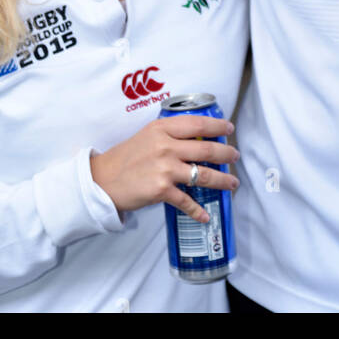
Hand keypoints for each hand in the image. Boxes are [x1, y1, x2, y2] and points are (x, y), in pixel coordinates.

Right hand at [90, 114, 239, 220]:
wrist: (103, 180)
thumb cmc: (125, 157)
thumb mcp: (147, 135)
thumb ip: (170, 135)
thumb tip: (197, 139)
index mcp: (162, 128)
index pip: (196, 123)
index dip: (216, 125)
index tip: (229, 127)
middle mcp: (166, 145)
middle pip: (206, 148)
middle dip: (226, 153)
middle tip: (235, 155)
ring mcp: (165, 168)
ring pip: (203, 174)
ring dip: (222, 180)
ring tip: (232, 183)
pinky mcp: (161, 189)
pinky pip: (186, 201)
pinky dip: (197, 210)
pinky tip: (205, 215)